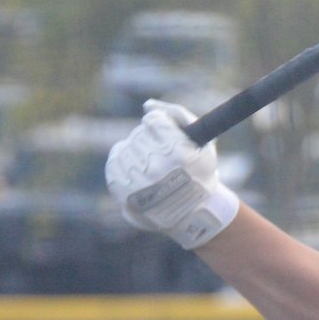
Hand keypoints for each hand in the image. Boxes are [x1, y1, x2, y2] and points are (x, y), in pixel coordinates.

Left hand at [105, 100, 239, 249]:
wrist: (191, 213)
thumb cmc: (199, 174)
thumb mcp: (204, 142)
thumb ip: (177, 115)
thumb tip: (146, 106)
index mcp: (178, 154)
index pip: (154, 120)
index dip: (161, 125)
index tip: (166, 134)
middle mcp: (156, 167)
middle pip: (139, 134)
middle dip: (150, 140)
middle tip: (161, 155)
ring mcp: (136, 180)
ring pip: (126, 146)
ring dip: (137, 151)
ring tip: (151, 165)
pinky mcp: (121, 190)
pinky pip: (114, 161)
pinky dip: (124, 161)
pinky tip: (137, 170)